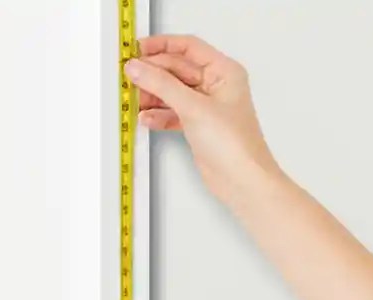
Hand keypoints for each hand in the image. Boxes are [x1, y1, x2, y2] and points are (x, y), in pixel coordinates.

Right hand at [124, 35, 283, 205]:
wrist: (242, 180)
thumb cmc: (236, 144)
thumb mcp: (194, 107)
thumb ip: (162, 85)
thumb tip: (139, 68)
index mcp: (224, 72)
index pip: (188, 48)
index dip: (161, 46)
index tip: (138, 49)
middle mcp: (216, 86)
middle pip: (176, 70)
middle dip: (152, 73)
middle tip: (130, 77)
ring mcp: (205, 106)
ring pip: (171, 92)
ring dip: (152, 95)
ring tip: (134, 99)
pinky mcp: (196, 125)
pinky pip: (171, 112)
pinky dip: (157, 115)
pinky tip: (146, 118)